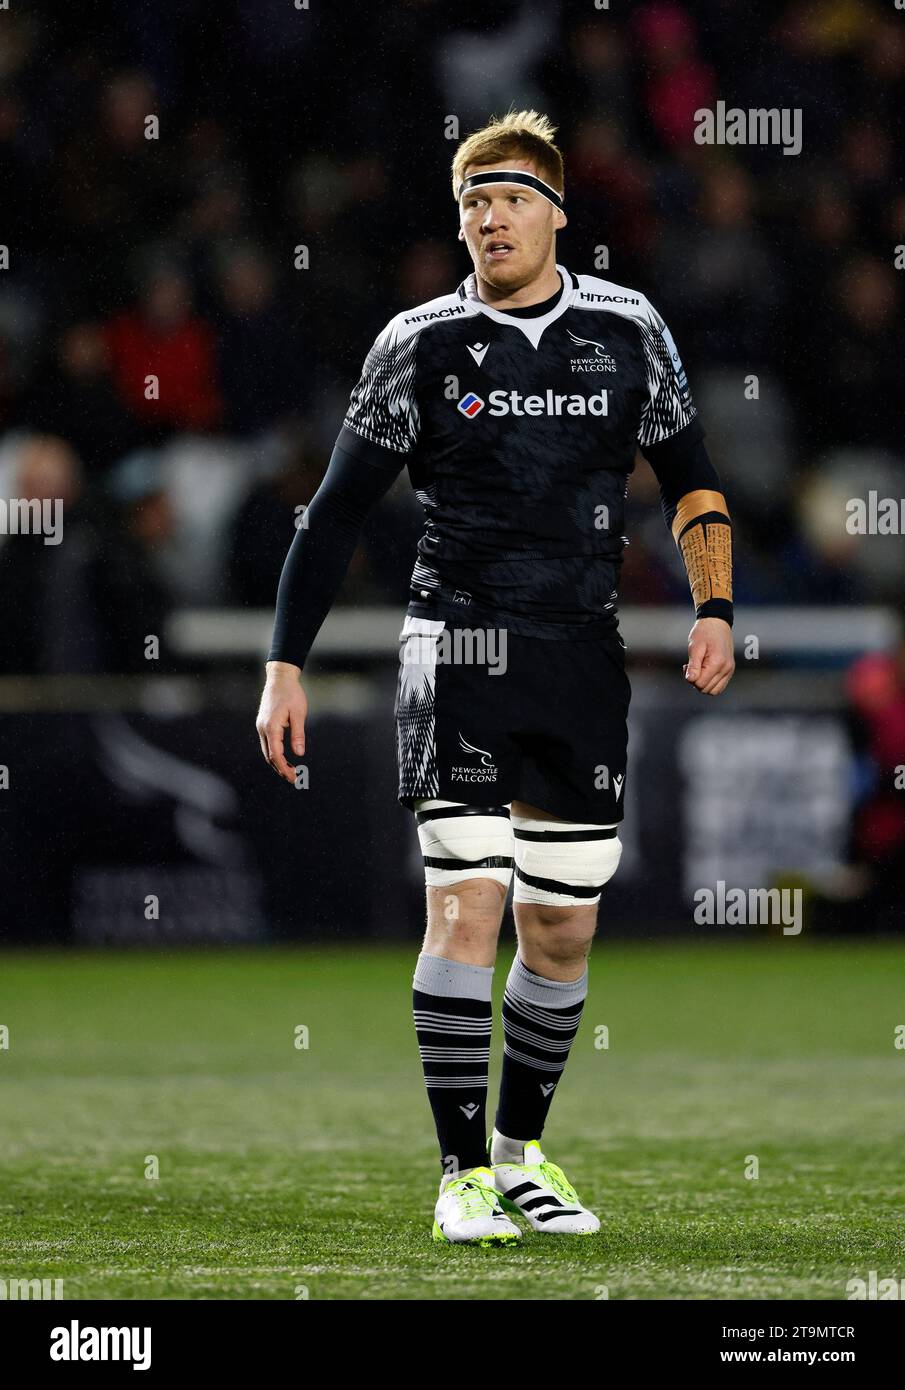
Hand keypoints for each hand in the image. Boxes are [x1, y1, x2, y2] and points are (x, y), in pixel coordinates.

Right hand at [256, 661, 307, 783]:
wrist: (280, 678)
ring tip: (291, 771)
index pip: (276, 755)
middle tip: (294, 779)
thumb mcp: (299, 713)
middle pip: (269, 756)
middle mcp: (263, 728)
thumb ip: (298, 734)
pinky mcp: (263, 724)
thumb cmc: (292, 694)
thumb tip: (299, 754)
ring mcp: (261, 726)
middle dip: (280, 769)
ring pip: (267, 751)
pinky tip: (284, 758)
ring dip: (277, 762)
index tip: (294, 778)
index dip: (284, 768)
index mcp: (271, 727)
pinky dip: (274, 753)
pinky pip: (267, 743)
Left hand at [684, 617, 734, 695]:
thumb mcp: (695, 647)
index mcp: (717, 662)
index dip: (690, 678)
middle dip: (695, 681)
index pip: (700, 684)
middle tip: (691, 666)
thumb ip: (693, 665)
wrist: (717, 622)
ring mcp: (729, 670)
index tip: (687, 666)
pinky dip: (710, 683)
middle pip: (706, 689)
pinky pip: (719, 687)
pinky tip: (705, 672)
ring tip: (698, 669)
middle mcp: (726, 668)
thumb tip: (691, 680)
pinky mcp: (729, 670)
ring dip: (702, 683)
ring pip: (713, 691)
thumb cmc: (704, 632)